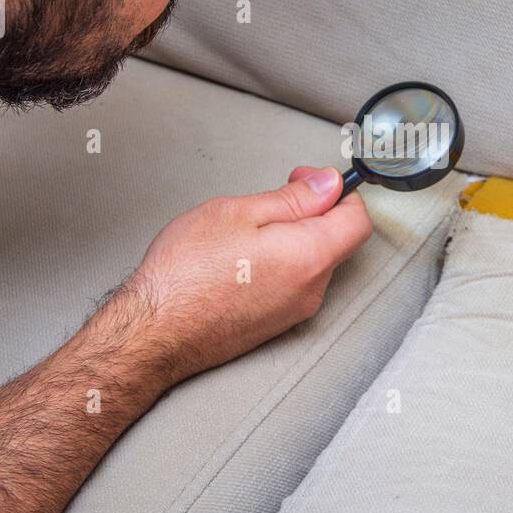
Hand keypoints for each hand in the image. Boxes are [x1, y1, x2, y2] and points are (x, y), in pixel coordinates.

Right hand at [122, 166, 372, 383]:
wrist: (155, 330)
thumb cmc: (185, 274)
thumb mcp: (239, 212)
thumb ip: (294, 198)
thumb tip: (327, 185)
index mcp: (310, 257)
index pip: (358, 220)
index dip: (340, 194)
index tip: (311, 182)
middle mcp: (311, 290)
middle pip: (336, 241)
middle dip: (311, 214)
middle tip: (270, 203)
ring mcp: (295, 312)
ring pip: (311, 263)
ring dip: (290, 240)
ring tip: (245, 234)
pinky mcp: (276, 325)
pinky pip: (292, 285)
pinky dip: (278, 265)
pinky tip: (240, 261)